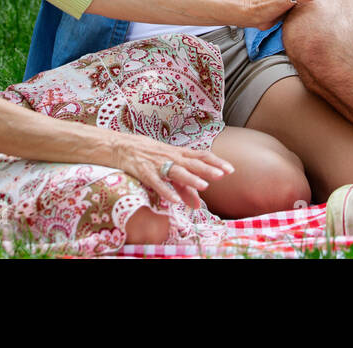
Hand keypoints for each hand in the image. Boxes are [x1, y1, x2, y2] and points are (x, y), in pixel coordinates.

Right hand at [109, 132, 234, 208]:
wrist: (121, 146)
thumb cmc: (149, 156)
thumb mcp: (168, 168)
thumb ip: (184, 188)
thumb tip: (197, 205)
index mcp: (179, 153)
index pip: (201, 155)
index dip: (216, 162)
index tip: (231, 169)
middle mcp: (171, 157)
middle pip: (192, 162)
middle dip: (207, 169)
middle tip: (222, 175)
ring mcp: (157, 164)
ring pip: (177, 171)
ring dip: (190, 178)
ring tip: (204, 186)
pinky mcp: (144, 172)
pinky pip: (156, 182)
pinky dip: (165, 190)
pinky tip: (173, 200)